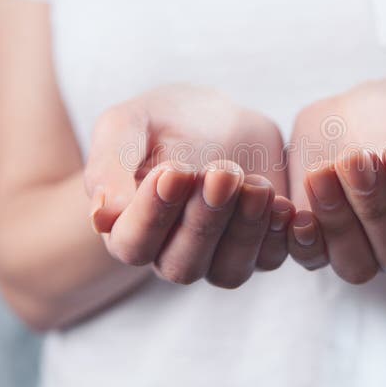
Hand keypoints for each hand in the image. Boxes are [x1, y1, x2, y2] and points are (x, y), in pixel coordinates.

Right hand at [84, 84, 293, 287]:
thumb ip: (108, 165)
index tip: (173, 171)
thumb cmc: (160, 121)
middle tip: (222, 172)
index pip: (133, 244)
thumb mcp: (126, 125)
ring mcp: (215, 257)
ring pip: (228, 270)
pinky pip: (269, 259)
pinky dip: (278, 237)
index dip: (152, 215)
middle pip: (183, 265)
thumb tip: (102, 217)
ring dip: (245, 230)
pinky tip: (283, 203)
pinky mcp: (257, 248)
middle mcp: (168, 253)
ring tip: (256, 184)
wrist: (212, 116)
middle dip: (205, 220)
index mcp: (127, 230)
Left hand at [285, 79, 385, 283]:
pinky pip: (313, 260)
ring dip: (338, 219)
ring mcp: (363, 249)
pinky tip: (298, 214)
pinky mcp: (321, 241)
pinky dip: (304, 243)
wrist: (362, 107)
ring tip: (324, 171)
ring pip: (355, 263)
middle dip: (376, 203)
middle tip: (358, 156)